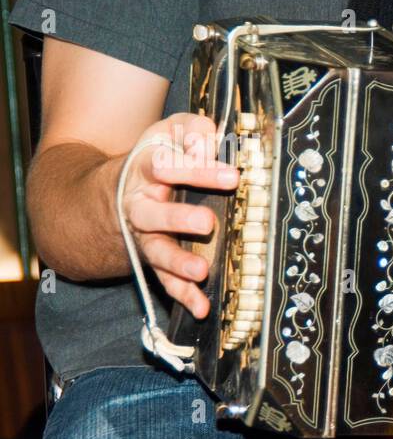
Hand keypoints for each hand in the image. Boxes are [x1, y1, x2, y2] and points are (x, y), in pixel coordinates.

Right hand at [117, 113, 237, 318]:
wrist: (113, 192)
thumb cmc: (157, 158)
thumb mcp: (170, 132)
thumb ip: (192, 130)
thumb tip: (208, 143)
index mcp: (146, 170)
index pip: (166, 166)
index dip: (197, 169)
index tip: (231, 176)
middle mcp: (140, 205)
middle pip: (153, 213)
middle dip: (178, 218)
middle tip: (207, 222)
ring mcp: (145, 236)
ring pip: (156, 251)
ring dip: (177, 262)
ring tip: (200, 270)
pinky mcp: (153, 259)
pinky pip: (165, 280)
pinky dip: (182, 294)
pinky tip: (201, 308)